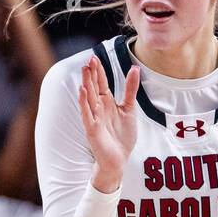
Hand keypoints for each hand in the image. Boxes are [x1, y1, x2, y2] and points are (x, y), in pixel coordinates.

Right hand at [78, 55, 139, 191]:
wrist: (119, 159)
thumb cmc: (122, 136)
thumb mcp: (130, 109)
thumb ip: (130, 89)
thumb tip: (134, 68)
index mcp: (106, 103)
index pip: (101, 83)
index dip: (98, 71)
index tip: (95, 57)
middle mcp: (98, 108)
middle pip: (94, 87)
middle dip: (91, 74)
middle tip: (89, 59)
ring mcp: (94, 118)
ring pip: (89, 98)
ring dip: (86, 84)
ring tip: (85, 70)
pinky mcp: (92, 129)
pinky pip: (87, 114)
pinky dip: (84, 103)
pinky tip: (82, 91)